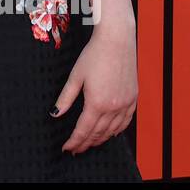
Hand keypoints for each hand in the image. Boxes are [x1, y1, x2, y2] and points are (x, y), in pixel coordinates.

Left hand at [51, 23, 137, 154]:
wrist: (117, 40)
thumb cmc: (94, 54)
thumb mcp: (76, 76)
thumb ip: (66, 98)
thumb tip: (55, 114)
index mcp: (97, 103)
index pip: (84, 130)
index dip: (75, 141)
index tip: (67, 148)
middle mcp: (114, 107)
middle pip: (98, 133)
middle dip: (86, 143)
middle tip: (76, 149)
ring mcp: (126, 104)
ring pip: (113, 130)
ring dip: (100, 139)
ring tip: (90, 144)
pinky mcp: (133, 98)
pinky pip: (126, 121)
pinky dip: (117, 130)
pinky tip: (111, 133)